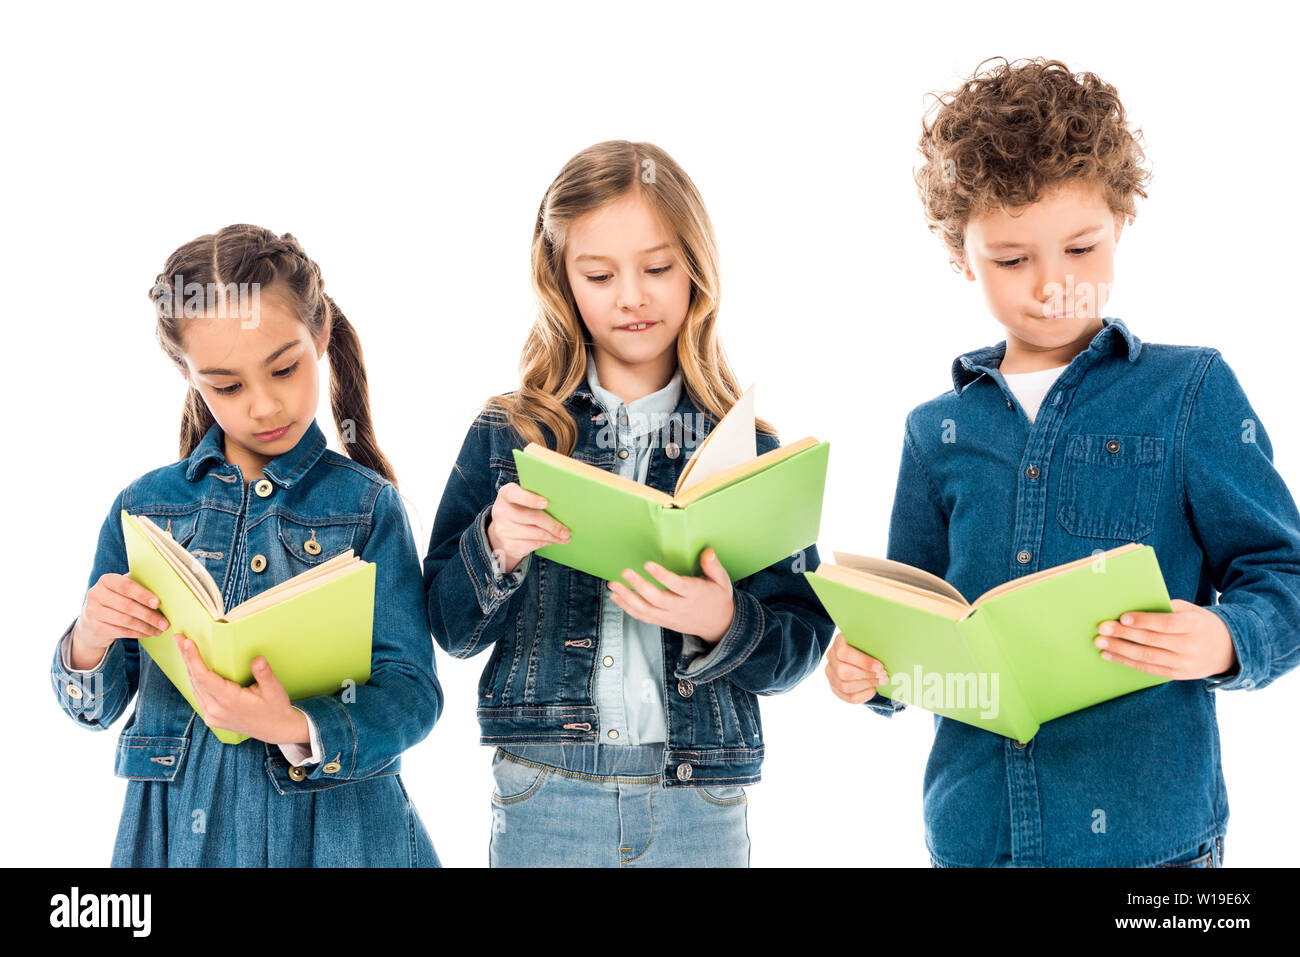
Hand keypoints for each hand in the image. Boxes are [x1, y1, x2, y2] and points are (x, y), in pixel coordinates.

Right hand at [71, 573, 168, 669]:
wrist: (91, 621)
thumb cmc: (115, 600)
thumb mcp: (122, 590)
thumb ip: (137, 585)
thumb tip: (164, 587)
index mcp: (106, 580)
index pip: (126, 586)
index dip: (143, 595)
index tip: (158, 603)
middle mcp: (96, 594)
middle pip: (127, 606)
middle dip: (149, 615)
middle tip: (165, 623)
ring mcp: (93, 612)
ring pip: (126, 620)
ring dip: (146, 626)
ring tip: (160, 630)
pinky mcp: (95, 628)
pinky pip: (122, 631)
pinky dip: (138, 633)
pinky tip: (149, 633)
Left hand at [173, 634, 310, 744]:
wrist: (275, 730)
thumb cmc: (276, 708)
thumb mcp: (275, 691)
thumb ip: (265, 675)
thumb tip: (257, 660)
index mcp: (230, 702)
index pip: (204, 678)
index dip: (193, 659)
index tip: (186, 642)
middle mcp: (216, 710)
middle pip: (195, 680)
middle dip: (186, 658)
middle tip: (178, 638)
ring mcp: (212, 716)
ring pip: (194, 687)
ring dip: (188, 667)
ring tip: (183, 649)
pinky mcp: (211, 717)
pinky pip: (198, 695)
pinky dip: (195, 679)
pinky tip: (193, 668)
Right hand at [486, 482, 568, 573]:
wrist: (502, 530)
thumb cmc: (520, 509)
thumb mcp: (522, 499)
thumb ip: (536, 498)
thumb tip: (562, 509)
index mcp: (506, 494)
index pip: (515, 494)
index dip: (530, 498)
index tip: (546, 503)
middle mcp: (501, 511)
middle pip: (530, 517)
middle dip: (551, 525)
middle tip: (566, 531)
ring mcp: (503, 530)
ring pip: (534, 534)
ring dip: (552, 536)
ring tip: (564, 537)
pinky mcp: (509, 545)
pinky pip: (532, 545)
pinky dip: (545, 542)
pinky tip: (553, 540)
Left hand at [607, 547, 734, 643]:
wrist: (719, 625)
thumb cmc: (718, 597)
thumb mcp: (722, 581)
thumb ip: (714, 566)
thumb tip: (707, 551)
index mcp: (695, 594)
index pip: (677, 585)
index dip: (662, 576)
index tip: (648, 564)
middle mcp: (681, 607)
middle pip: (658, 599)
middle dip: (639, 586)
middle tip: (625, 572)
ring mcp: (671, 617)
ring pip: (646, 610)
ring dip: (627, 598)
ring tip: (613, 585)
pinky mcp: (664, 622)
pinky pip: (644, 617)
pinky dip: (628, 608)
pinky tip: (616, 597)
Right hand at [824, 631, 888, 703]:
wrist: (861, 652)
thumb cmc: (868, 644)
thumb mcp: (870, 639)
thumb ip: (874, 643)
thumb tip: (890, 650)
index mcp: (838, 642)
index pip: (844, 653)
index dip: (863, 662)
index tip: (880, 666)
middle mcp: (831, 658)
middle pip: (843, 672)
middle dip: (867, 676)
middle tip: (883, 675)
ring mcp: (831, 674)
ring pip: (846, 686)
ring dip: (867, 685)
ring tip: (880, 681)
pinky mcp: (835, 687)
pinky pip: (849, 697)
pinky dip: (864, 695)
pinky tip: (873, 689)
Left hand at [1094, 599, 1237, 679]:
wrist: (1229, 650)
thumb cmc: (1201, 623)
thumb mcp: (1191, 610)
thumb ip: (1167, 609)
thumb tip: (1134, 607)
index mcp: (1194, 625)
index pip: (1166, 624)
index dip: (1144, 621)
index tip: (1123, 617)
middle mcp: (1190, 646)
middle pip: (1152, 641)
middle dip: (1124, 634)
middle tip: (1102, 628)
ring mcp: (1184, 664)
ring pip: (1147, 657)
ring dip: (1120, 650)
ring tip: (1100, 642)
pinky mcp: (1177, 674)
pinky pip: (1148, 669)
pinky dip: (1127, 662)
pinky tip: (1110, 655)